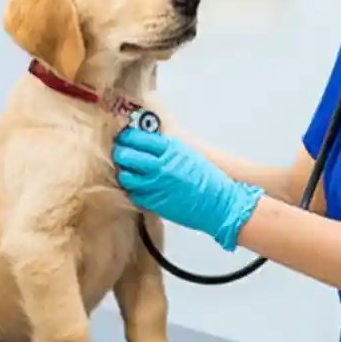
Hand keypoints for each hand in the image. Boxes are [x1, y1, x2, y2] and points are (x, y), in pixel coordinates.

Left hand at [112, 128, 262, 250]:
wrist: (220, 204)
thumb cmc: (207, 179)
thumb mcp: (187, 154)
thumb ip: (166, 148)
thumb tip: (145, 142)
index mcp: (170, 149)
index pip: (137, 137)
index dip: (126, 137)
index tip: (124, 138)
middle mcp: (160, 166)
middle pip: (126, 155)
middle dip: (120, 153)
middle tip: (121, 154)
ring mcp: (155, 186)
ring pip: (125, 176)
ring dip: (124, 172)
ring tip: (128, 171)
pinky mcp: (154, 203)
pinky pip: (133, 194)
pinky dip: (133, 190)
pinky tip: (138, 187)